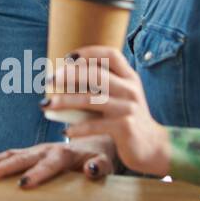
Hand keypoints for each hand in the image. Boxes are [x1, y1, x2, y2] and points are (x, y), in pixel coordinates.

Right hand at [0, 135, 118, 188]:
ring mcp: (37, 150)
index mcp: (65, 153)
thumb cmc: (100, 155)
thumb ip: (101, 166)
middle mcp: (47, 149)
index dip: (36, 174)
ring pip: (12, 154)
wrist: (94, 139)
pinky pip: (11, 154)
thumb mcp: (106, 162)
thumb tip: (91, 169)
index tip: (22, 184)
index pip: (49, 165)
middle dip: (4, 167)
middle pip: (23, 158)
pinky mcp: (31, 152)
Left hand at [52, 45, 171, 177]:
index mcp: (130, 78)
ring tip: (46, 104)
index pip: (111, 55)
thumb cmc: (127, 119)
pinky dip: (77, 128)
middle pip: (96, 75)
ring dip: (64, 101)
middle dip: (69, 75)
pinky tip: (65, 131)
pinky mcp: (125, 127)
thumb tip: (61, 77)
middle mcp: (130, 90)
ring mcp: (128, 108)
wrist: (153, 147)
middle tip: (49, 80)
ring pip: (91, 99)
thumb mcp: (120, 97)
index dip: (89, 52)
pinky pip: (95, 125)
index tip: (68, 57)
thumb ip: (102, 86)